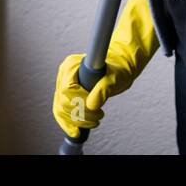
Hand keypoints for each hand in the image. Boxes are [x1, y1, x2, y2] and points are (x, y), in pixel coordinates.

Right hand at [52, 0, 160, 137]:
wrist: (125, 59)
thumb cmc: (124, 63)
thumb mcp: (121, 75)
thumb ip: (108, 86)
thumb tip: (95, 100)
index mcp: (75, 65)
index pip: (65, 88)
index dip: (75, 104)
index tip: (90, 112)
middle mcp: (68, 70)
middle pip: (61, 99)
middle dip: (74, 113)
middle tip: (95, 119)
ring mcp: (68, 78)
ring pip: (60, 104)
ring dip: (72, 118)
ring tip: (89, 124)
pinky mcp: (71, 85)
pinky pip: (63, 105)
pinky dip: (69, 118)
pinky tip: (78, 126)